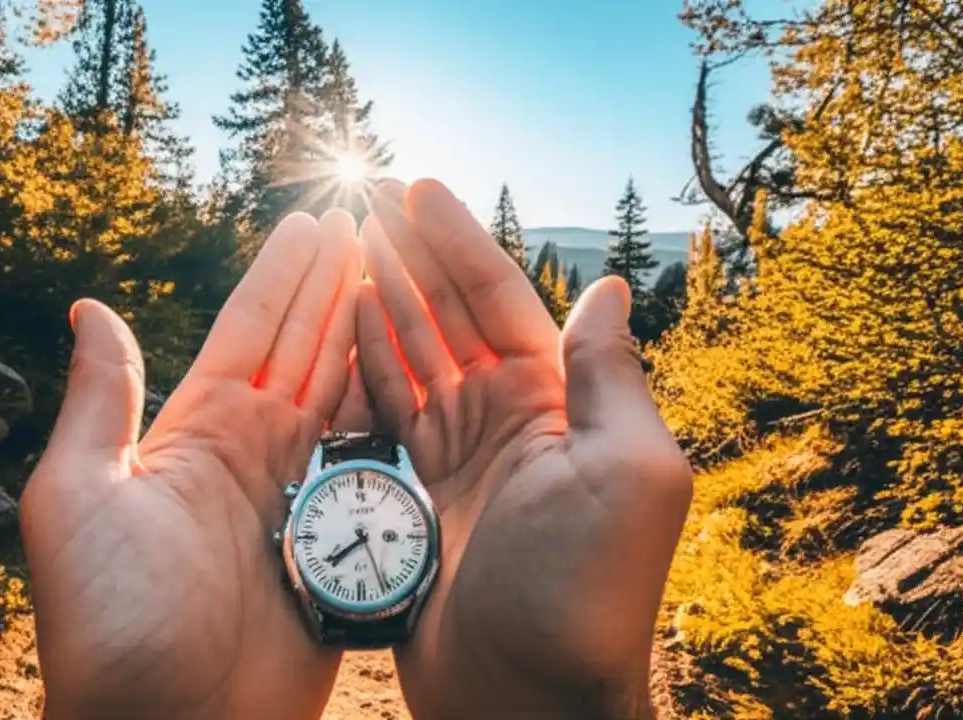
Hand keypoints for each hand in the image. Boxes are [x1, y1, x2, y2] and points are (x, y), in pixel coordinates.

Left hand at [21, 210, 361, 718]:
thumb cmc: (110, 624)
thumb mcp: (79, 500)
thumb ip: (102, 403)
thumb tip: (88, 307)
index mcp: (198, 434)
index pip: (252, 333)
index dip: (284, 276)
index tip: (314, 222)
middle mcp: (255, 456)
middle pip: (310, 351)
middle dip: (338, 287)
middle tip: (372, 226)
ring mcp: (302, 501)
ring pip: (351, 400)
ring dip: (375, 338)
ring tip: (404, 281)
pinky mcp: (341, 549)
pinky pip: (378, 471)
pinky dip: (402, 422)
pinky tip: (425, 378)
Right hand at [357, 180, 692, 718]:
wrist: (528, 700)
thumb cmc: (585, 593)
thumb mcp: (625, 473)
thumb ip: (610, 378)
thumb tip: (608, 288)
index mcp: (557, 406)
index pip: (499, 301)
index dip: (458, 243)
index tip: (417, 190)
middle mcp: (509, 423)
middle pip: (448, 319)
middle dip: (409, 259)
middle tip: (363, 201)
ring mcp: (460, 461)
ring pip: (410, 361)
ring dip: (379, 303)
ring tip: (341, 251)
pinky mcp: (417, 500)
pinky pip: (383, 418)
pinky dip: (359, 372)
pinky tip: (338, 332)